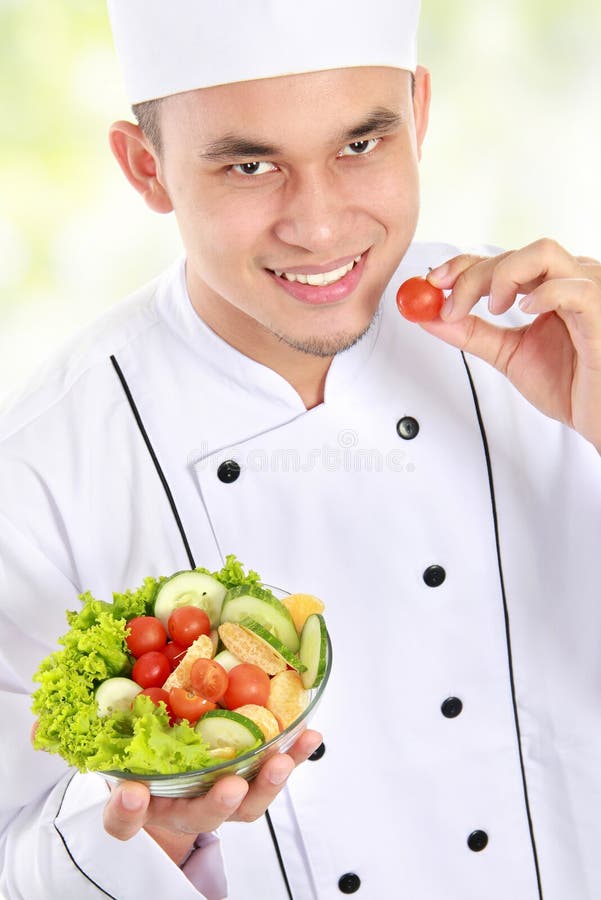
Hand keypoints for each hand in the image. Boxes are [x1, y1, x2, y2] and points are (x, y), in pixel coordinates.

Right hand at [102, 729, 322, 863]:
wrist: (181, 767)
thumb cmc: (151, 759)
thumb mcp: (127, 747)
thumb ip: (114, 726)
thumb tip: (83, 704)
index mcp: (147, 803)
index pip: (127, 819)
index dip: (129, 812)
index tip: (131, 796)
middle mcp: (187, 806)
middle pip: (202, 815)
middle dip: (219, 803)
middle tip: (230, 787)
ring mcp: (223, 794)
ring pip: (248, 802)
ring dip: (267, 781)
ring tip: (281, 760)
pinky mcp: (252, 777)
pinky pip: (275, 769)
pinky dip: (295, 754)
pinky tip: (310, 735)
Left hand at [424, 238, 600, 451]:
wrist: (598, 417)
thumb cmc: (571, 384)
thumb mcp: (509, 355)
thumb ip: (471, 334)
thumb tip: (430, 316)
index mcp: (548, 287)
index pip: (501, 258)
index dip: (463, 265)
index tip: (433, 282)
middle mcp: (569, 281)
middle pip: (514, 254)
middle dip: (471, 277)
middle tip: (451, 307)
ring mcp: (588, 292)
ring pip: (542, 254)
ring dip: (503, 276)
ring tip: (493, 308)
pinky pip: (574, 289)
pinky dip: (543, 294)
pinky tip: (525, 310)